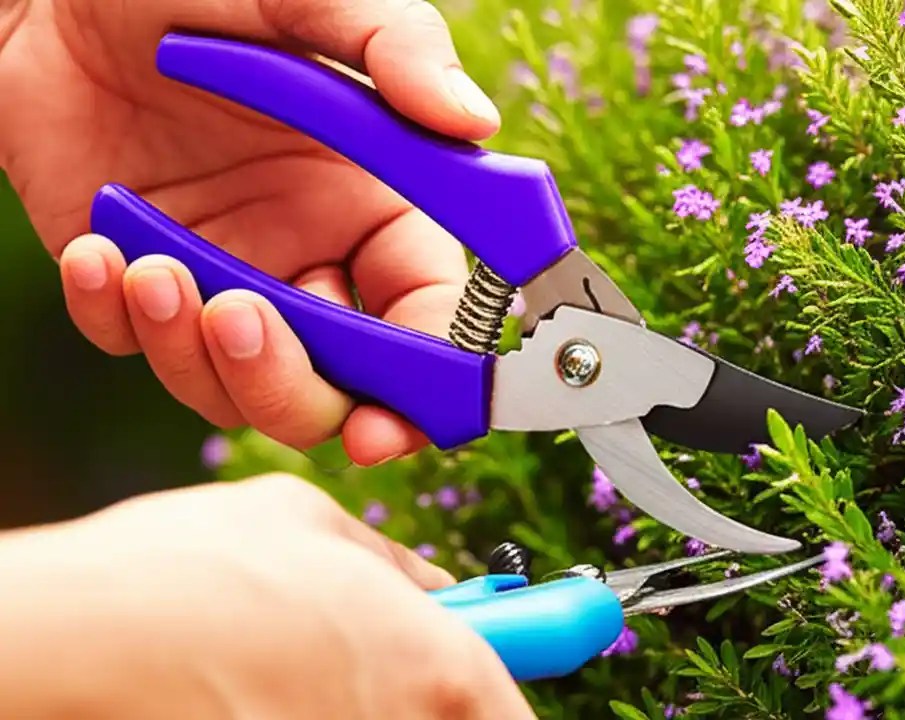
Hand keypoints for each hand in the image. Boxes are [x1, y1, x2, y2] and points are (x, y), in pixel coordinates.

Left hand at [0, 0, 500, 464]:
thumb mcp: (305, 1)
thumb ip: (396, 49)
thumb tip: (474, 121)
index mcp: (374, 209)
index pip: (426, 320)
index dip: (425, 382)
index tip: (396, 415)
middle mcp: (311, 259)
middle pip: (337, 389)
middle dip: (294, 385)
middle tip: (244, 324)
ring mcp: (226, 278)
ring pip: (236, 392)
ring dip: (196, 355)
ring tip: (156, 271)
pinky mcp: (142, 283)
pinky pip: (136, 349)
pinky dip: (117, 320)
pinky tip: (101, 255)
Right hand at [0, 474, 535, 718]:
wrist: (84, 637)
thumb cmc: (195, 573)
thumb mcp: (313, 523)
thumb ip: (392, 564)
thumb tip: (432, 585)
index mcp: (438, 667)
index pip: (518, 711)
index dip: (525, 669)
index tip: (538, 645)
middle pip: (460, 719)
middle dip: (438, 684)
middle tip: (390, 645)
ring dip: (372, 693)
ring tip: (306, 651)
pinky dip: (323, 704)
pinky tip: (267, 673)